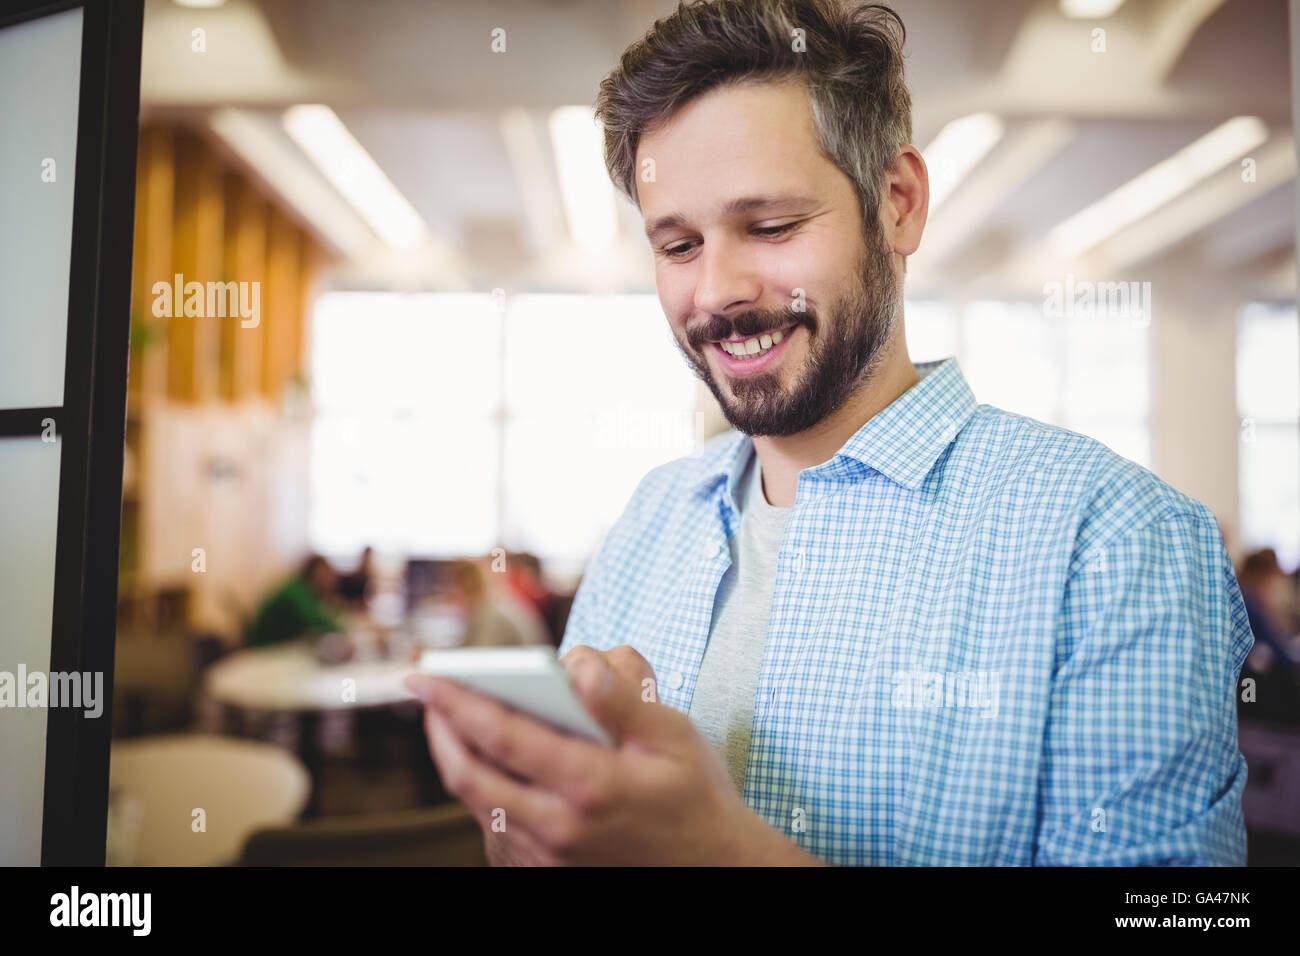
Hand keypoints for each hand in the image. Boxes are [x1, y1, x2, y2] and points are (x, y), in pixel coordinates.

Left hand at [404, 645, 822, 865]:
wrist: (714, 871)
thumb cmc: (694, 796)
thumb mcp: (672, 736)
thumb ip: (622, 698)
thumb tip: (579, 663)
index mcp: (590, 786)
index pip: (502, 736)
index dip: (455, 702)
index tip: (423, 675)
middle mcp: (559, 828)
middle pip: (469, 776)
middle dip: (439, 729)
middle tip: (428, 693)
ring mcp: (547, 858)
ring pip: (477, 804)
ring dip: (459, 758)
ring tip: (454, 720)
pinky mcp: (544, 873)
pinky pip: (496, 827)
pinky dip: (484, 790)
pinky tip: (494, 764)